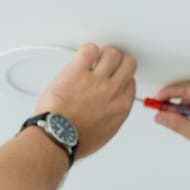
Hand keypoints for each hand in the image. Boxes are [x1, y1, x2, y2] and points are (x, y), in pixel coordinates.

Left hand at [35, 43, 136, 159]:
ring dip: (104, 53)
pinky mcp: (78, 70)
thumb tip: (107, 107)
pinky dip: (88, 50)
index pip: (130, 82)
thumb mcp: (105, 131)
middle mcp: (113, 90)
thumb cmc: (77, 139)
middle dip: (119, 61)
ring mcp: (96, 79)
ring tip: (96, 57)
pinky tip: (84, 56)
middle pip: (127, 64)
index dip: (123, 77)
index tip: (117, 75)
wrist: (58, 136)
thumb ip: (111, 114)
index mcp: (121, 106)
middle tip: (110, 61)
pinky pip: (90, 50)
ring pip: (112, 53)